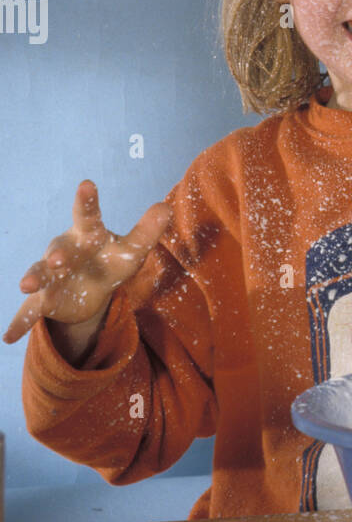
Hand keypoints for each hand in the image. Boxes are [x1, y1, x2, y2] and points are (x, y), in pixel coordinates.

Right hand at [3, 180, 171, 344]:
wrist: (92, 289)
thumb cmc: (111, 260)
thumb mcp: (132, 250)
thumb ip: (147, 231)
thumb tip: (166, 207)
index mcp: (87, 235)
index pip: (88, 215)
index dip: (87, 201)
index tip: (87, 184)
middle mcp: (64, 251)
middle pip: (58, 249)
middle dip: (56, 254)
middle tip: (58, 258)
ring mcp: (51, 276)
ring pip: (39, 276)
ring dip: (34, 279)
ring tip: (26, 285)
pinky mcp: (45, 300)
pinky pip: (29, 312)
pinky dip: (19, 323)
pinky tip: (8, 336)